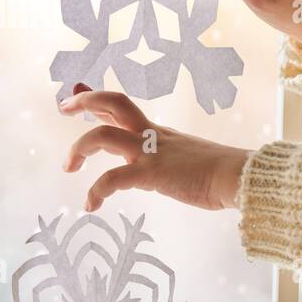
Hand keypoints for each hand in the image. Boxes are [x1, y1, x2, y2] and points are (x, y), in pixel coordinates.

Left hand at [57, 83, 250, 211]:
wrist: (238, 176)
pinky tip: (91, 205)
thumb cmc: (222, 173)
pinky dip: (96, 191)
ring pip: (102, 135)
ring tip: (69, 166)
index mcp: (159, 133)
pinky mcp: (152, 174)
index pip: (122, 107)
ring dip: (79, 147)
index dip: (96, 99)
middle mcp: (151, 136)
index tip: (76, 96)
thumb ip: (172, 161)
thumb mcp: (190, 159)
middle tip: (63, 106)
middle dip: (83, 101)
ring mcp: (150, 152)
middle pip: (112, 103)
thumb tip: (167, 171)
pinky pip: (112, 179)